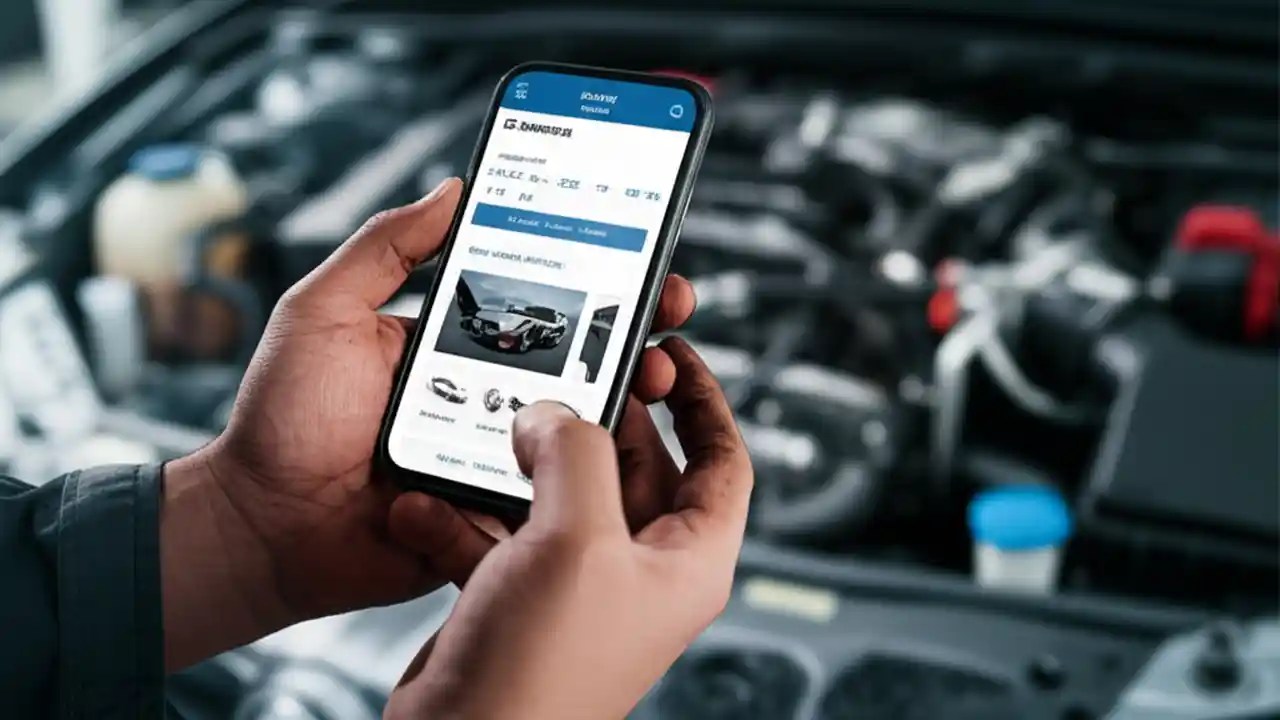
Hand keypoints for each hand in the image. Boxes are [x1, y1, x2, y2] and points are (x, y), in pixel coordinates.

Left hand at [159, 179, 697, 668]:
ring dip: (628, 396)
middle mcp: (484, 395)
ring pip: (579, 425)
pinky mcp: (496, 511)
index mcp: (453, 344)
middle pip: (577, 360)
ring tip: (658, 371)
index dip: (592, 279)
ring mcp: (495, 454)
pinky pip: (554, 491)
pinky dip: (592, 471)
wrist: (262, 529)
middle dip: (633, 332)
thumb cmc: (281, 419)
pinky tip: (623, 444)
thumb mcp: (324, 313)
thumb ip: (383, 250)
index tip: (639, 256)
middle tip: (668, 312)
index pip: (537, 302)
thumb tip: (452, 189)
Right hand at [385, 338, 753, 719]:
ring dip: (518, 466)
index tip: (675, 353)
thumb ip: (576, 453)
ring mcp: (579, 585)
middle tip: (565, 375)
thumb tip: (555, 415)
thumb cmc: (540, 673)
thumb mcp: (576, 537)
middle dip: (596, 420)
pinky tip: (429, 502)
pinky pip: (503, 534)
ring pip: (561, 494)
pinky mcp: (521, 598)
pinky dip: (467, 514)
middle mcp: (639, 571)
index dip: (705, 400)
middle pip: (636, 465)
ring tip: (490, 432)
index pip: (722, 461)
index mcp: (686, 559)